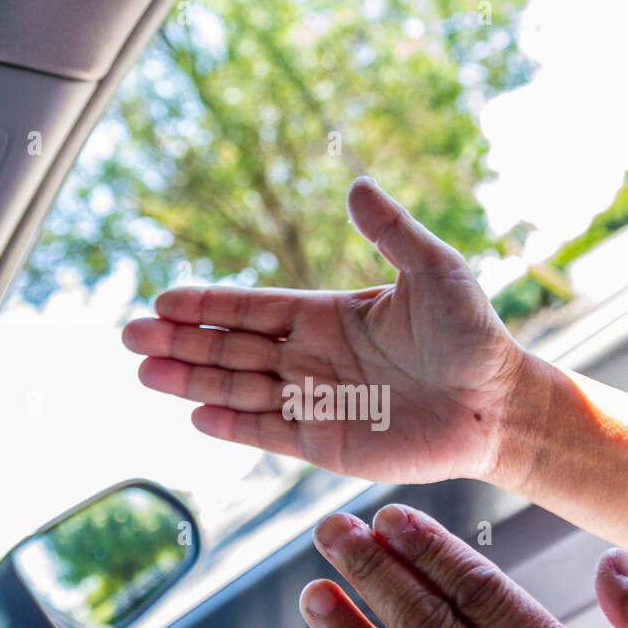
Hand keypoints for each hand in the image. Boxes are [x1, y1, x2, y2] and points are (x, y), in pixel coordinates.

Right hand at [121, 177, 528, 483]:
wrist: (498, 404)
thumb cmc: (473, 335)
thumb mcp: (434, 270)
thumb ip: (392, 232)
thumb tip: (354, 184)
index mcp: (327, 316)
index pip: (252, 308)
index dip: (208, 305)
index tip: (162, 299)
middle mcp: (310, 357)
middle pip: (232, 348)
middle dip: (181, 341)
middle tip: (130, 334)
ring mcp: (315, 402)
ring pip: (239, 389)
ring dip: (192, 381)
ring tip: (145, 371)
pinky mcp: (326, 443)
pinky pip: (269, 432)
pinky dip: (233, 426)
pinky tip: (195, 414)